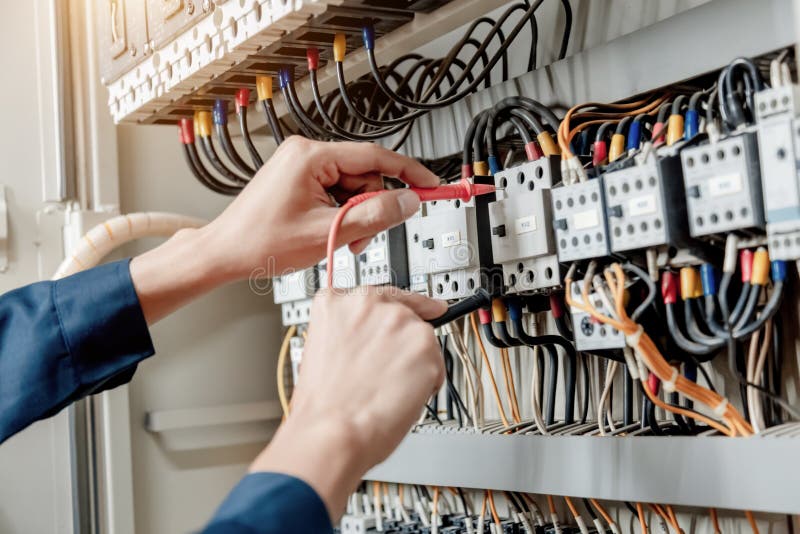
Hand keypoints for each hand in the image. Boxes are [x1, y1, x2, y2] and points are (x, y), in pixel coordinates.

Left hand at [205, 136, 437, 278]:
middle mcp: (306, 154)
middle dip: (370, 208)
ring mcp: (301, 167)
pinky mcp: (299, 180)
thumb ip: (374, 216)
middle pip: (365, 175)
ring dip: (355, 216)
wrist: (225, 253)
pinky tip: (329, 233)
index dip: (408, 172)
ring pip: (352, 188)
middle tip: (361, 237)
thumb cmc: (260, 242)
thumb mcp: (327, 233)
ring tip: (339, 240)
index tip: (431, 185)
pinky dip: (340, 215)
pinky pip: (336, 193)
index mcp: (311, 156)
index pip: (375, 156)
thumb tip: (407, 202)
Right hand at [249, 287, 446, 520]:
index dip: (396, 309)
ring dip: (414, 364)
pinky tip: (401, 398)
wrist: (330, 432)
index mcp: (336, 301)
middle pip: (404, 313)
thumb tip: (372, 341)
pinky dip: (427, 384)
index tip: (415, 308)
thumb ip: (349, 334)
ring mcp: (399, 321)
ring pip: (422, 340)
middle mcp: (369, 303)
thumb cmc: (321, 406)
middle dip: (403, 341)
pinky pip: (436, 365)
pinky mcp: (425, 345)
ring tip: (387, 390)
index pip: (378, 295)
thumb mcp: (321, 350)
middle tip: (390, 371)